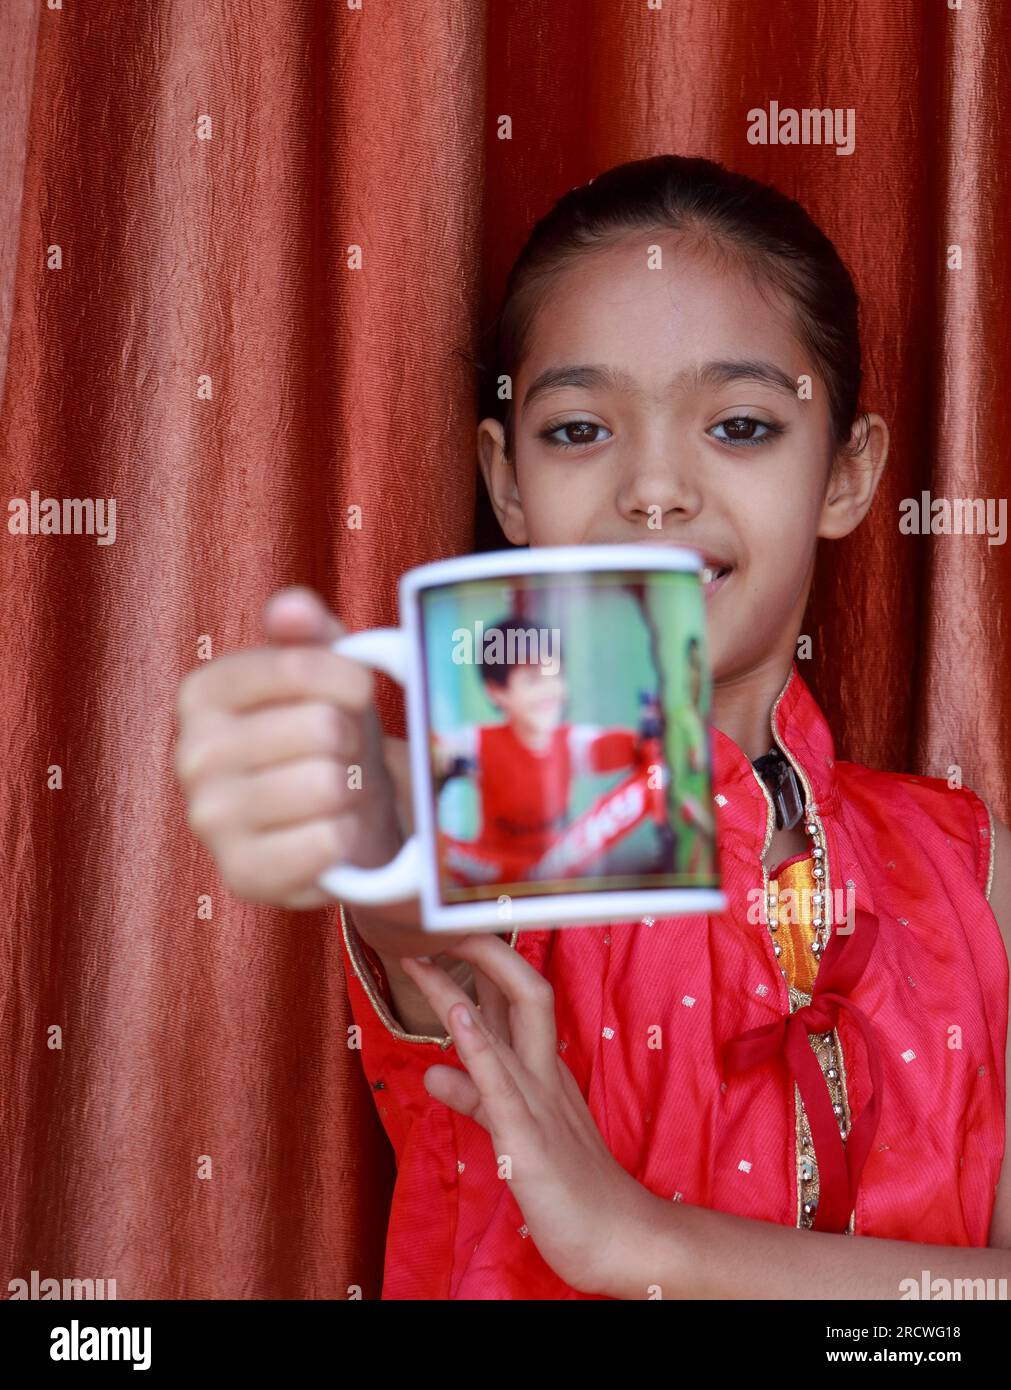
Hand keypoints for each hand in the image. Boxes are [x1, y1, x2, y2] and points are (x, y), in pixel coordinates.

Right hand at [174, 586, 402, 909]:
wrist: (338, 815)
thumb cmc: (329, 732)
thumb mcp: (325, 670)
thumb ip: (308, 631)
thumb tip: (292, 607)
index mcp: (204, 693)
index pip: (299, 666)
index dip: (350, 680)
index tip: (357, 692)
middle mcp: (192, 754)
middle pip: (320, 727)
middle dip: (349, 741)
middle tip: (339, 754)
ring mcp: (210, 820)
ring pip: (328, 785)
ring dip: (352, 791)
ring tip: (336, 793)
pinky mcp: (242, 875)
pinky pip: (327, 844)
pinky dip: (346, 838)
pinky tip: (330, 834)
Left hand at [399, 935, 657, 1296]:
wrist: (615, 1240)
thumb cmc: (568, 1187)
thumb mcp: (511, 1131)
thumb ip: (473, 1096)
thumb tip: (433, 1072)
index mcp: (543, 1067)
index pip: (514, 1000)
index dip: (481, 963)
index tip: (449, 932)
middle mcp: (543, 1072)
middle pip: (522, 992)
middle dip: (482, 952)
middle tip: (441, 920)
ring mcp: (538, 1101)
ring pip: (508, 1026)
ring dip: (464, 987)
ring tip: (428, 952)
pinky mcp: (527, 1138)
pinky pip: (500, 1085)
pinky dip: (477, 1047)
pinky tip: (458, 1016)